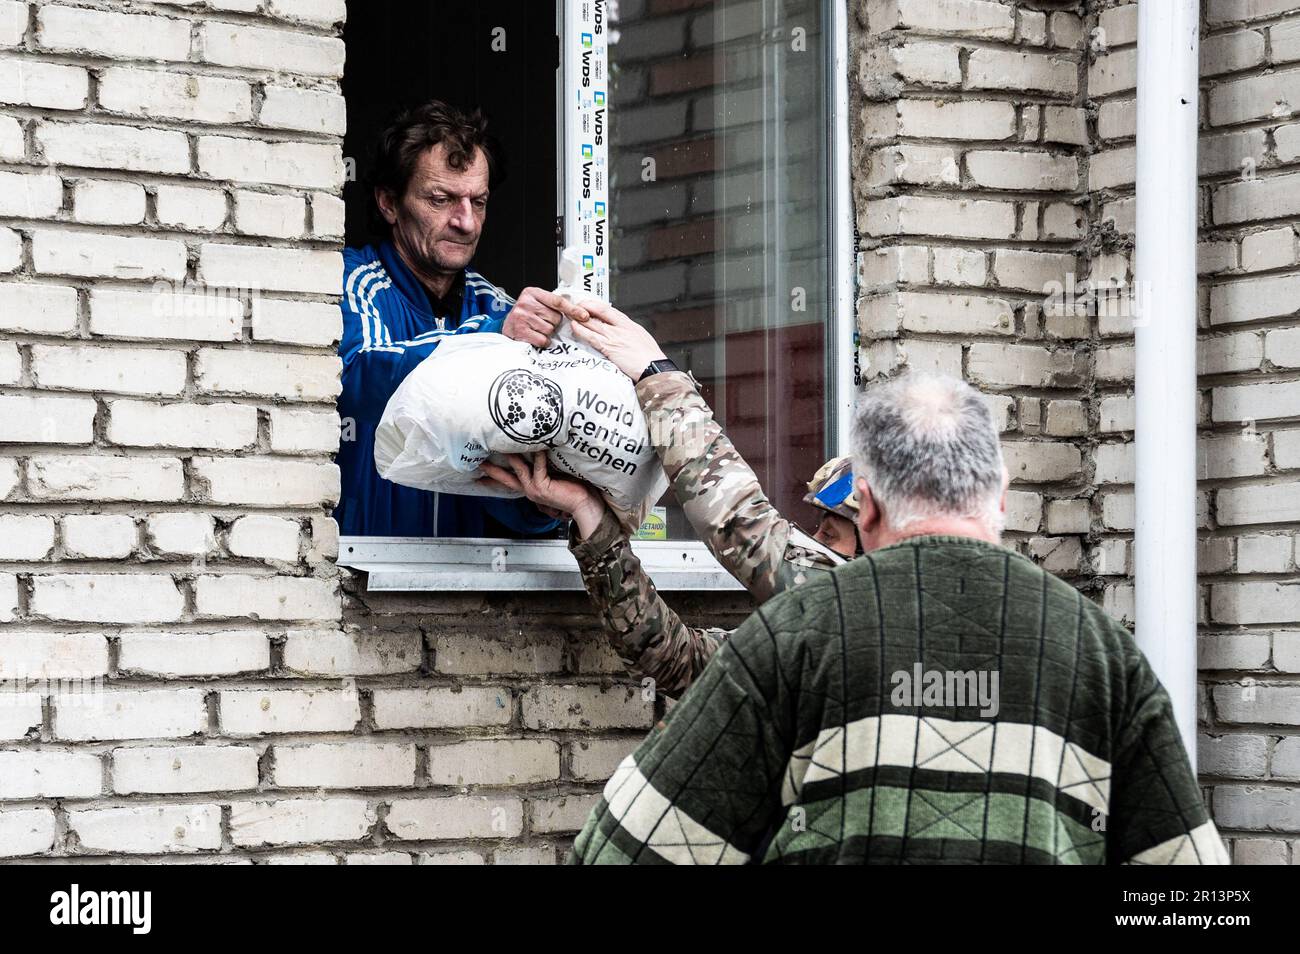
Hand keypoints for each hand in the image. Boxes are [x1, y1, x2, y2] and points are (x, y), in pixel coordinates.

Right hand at [479, 452, 605, 537]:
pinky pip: (538, 466)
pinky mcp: (543, 486)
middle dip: (491, 468)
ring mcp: (535, 489)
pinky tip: (539, 445)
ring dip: (513, 455)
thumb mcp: (554, 478)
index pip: (508, 481)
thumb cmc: (574, 489)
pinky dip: (538, 455)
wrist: (585, 504)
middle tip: (479, 459)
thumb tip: (540, 449)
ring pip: (518, 468)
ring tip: (506, 442)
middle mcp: (530, 490)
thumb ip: (543, 468)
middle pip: (505, 477)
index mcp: (531, 488)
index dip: (493, 477)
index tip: (480, 470)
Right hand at [501, 287, 591, 347]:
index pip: (557, 301)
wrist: (506, 326)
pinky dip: (542, 341)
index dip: (573, 309)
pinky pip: (543, 339)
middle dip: (552, 323)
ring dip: (546, 332)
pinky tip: (534, 335)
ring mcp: (522, 317)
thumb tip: (579, 312)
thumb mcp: (537, 303)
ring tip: (536, 328)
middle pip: (555, 318)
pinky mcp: (520, 331)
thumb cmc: (525, 315)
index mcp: (532, 293)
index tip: (584, 315)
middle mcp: (526, 303)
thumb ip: (553, 304)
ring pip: (550, 329)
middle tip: (541, 321)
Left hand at [566, 299, 666, 379]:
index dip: (595, 305)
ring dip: (580, 318)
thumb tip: (621, 332)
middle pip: (599, 312)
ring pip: (593, 322)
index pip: (609, 309)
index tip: (587, 304)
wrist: (654, 367)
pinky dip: (581, 331)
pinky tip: (574, 327)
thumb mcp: (641, 338)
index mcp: (629, 324)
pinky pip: (591, 337)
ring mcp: (614, 336)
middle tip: (575, 307)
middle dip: (585, 308)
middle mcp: (621, 327)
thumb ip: (629, 333)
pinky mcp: (609, 347)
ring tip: (570, 315)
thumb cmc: (650, 357)